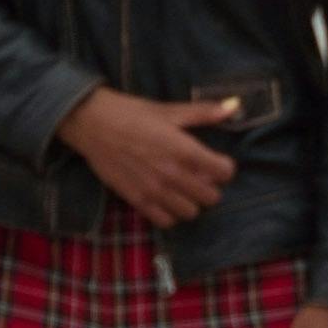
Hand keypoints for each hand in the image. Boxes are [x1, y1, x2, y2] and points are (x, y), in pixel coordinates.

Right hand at [56, 85, 240, 227]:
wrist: (93, 124)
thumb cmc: (132, 113)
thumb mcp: (169, 110)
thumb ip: (204, 113)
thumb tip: (234, 107)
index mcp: (185, 149)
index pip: (224, 172)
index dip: (225, 167)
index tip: (217, 162)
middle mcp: (173, 174)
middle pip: (211, 197)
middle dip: (211, 187)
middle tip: (201, 176)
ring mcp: (155, 191)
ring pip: (191, 212)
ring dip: (192, 202)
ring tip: (183, 189)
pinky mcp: (137, 200)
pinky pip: (165, 221)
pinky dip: (170, 213)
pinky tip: (166, 199)